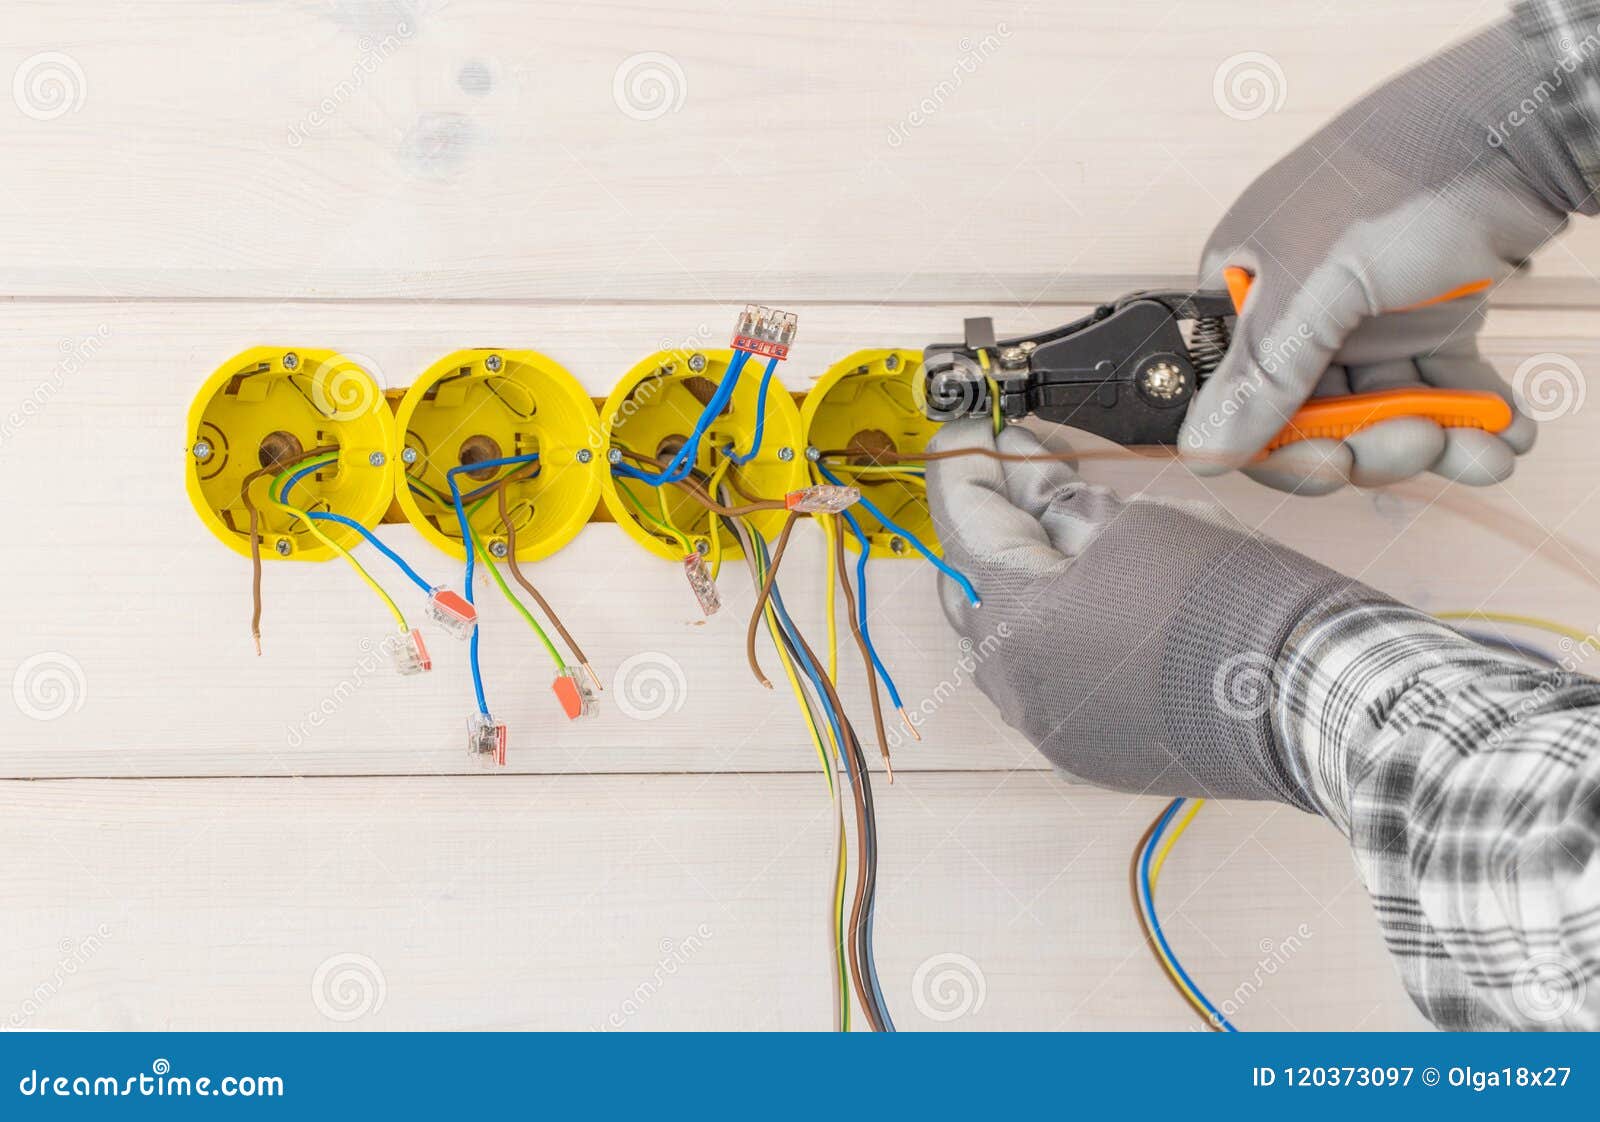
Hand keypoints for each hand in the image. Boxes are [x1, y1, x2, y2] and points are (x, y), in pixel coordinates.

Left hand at [926, 418, 1380, 802]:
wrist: (1312, 697)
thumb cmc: (1236, 603)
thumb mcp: (1140, 520)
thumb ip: (1066, 502)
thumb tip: (1034, 486)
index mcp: (1017, 624)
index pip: (966, 527)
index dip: (966, 471)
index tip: (969, 438)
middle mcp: (1017, 689)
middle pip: (975, 588)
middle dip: (993, 525)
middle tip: (1023, 473)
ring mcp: (1050, 731)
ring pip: (1006, 642)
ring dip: (1023, 583)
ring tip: (1062, 532)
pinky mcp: (1086, 755)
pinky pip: (1045, 685)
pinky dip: (1052, 638)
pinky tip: (1085, 602)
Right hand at [1183, 20, 1588, 492]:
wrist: (1521, 127)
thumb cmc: (1405, 177)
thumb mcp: (1318, 282)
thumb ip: (1262, 374)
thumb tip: (1201, 449)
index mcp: (1245, 291)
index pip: (1236, 399)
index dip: (1280, 445)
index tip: (1331, 465)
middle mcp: (1297, 311)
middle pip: (1312, 420)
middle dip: (1373, 446)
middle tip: (1422, 443)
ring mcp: (1363, 320)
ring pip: (1380, 415)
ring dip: (1435, 442)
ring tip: (1489, 448)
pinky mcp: (1426, 322)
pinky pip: (1435, 391)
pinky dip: (1469, 418)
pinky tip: (1505, 433)